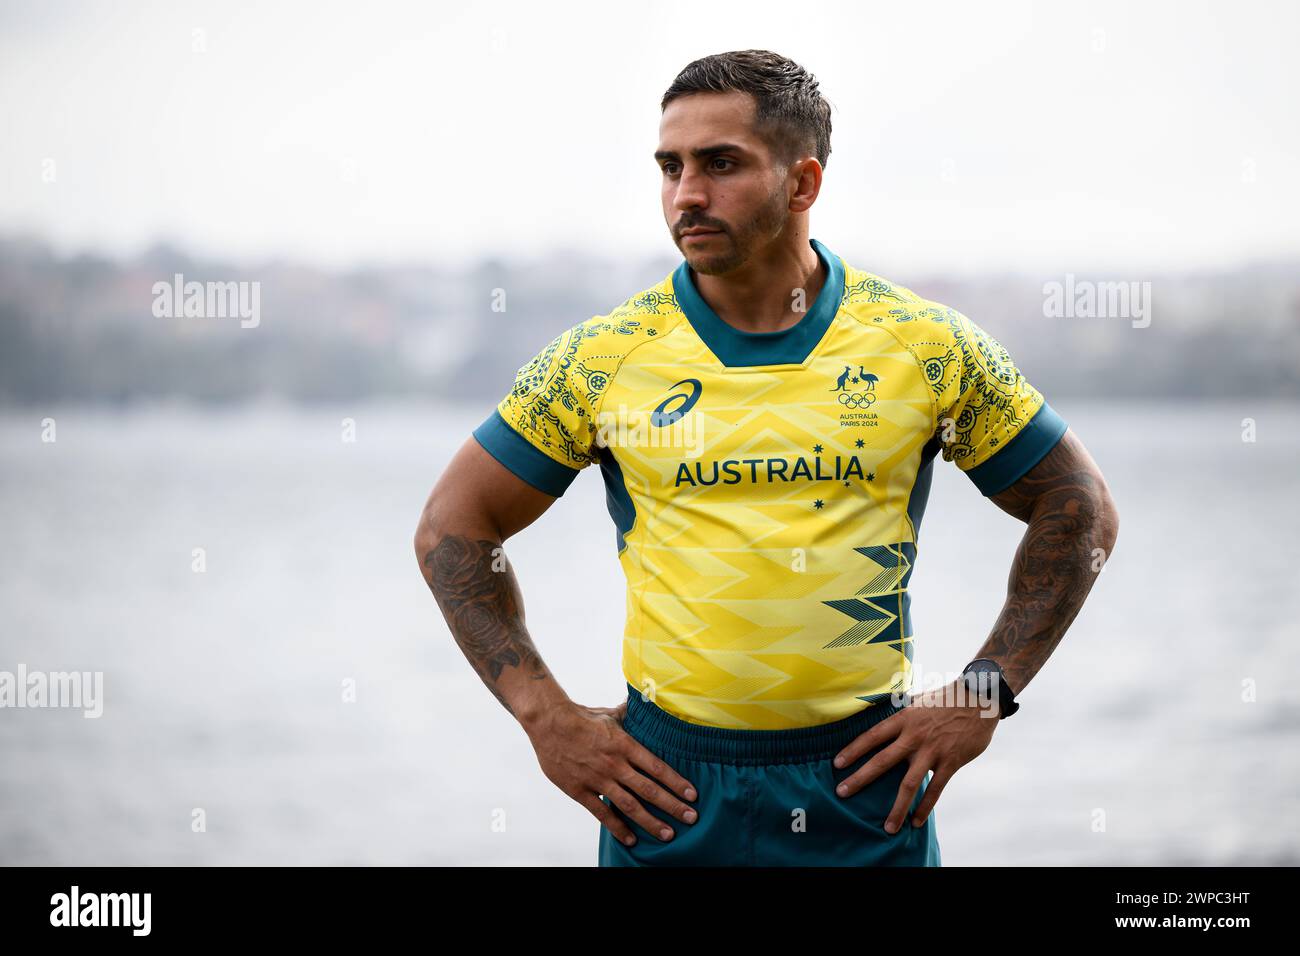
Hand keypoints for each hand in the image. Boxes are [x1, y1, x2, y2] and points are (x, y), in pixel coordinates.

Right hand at [524, 698, 697, 846]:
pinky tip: (631, 839)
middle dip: (672, 806)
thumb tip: (648, 700)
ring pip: (629, 805)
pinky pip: (602, 813)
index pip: (657, 767)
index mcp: (625, 745)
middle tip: (691, 818)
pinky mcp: (580, 791)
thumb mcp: (610, 714)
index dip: (676, 782)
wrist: (548, 723)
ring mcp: (598, 779)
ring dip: (650, 822)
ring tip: (668, 834)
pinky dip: (618, 828)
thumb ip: (631, 714)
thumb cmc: (581, 717)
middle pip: (649, 789)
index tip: (692, 795)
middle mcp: (615, 764)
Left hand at [831, 679, 999, 833]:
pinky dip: (925, 807)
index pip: (872, 736)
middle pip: (882, 761)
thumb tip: (880, 712)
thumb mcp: (917, 700)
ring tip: (887, 827)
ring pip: (909, 784)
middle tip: (842, 793)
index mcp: (904, 719)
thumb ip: (900, 711)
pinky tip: (916, 821)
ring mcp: (932, 751)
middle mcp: (914, 736)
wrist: (979, 698)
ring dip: (897, 807)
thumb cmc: (946, 698)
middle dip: (860, 779)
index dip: (853, 750)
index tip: (837, 764)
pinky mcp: (950, 762)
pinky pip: (935, 789)